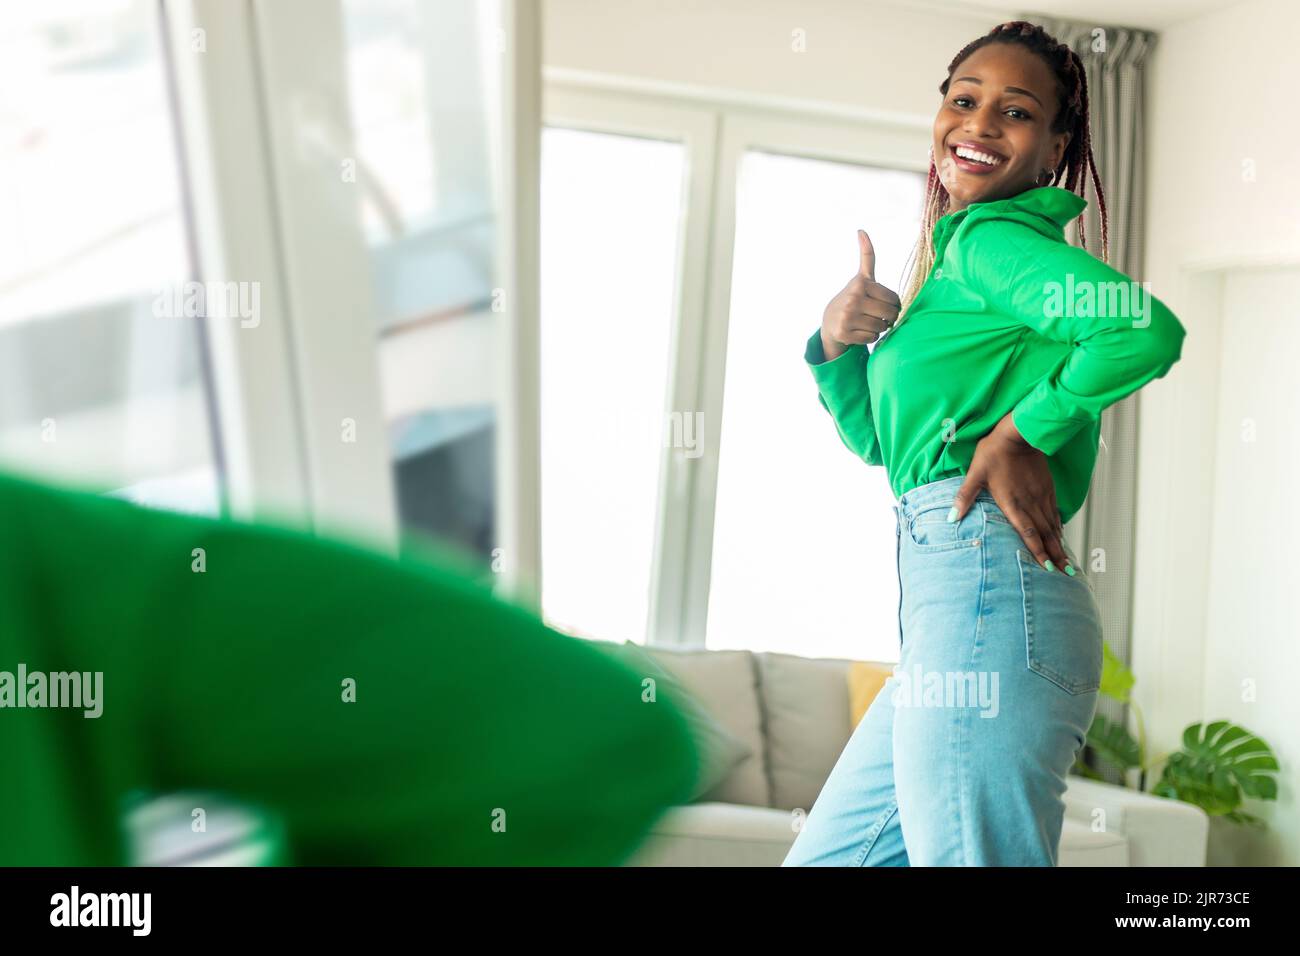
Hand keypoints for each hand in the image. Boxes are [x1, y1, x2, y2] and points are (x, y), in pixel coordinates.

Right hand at [819, 230, 900, 361]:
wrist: (830, 320)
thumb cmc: (853, 297)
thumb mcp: (861, 277)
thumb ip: (867, 256)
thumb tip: (861, 230)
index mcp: (861, 284)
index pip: (894, 299)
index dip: (894, 304)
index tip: (885, 304)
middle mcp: (853, 299)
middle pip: (890, 314)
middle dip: (889, 317)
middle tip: (880, 316)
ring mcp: (848, 317)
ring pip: (881, 327)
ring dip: (879, 328)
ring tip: (868, 322)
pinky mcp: (844, 333)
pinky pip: (871, 338)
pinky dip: (870, 337)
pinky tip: (860, 331)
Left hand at [948, 413, 1075, 574]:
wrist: (1018, 434)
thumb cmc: (994, 452)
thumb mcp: (975, 474)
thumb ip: (964, 497)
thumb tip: (951, 517)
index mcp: (1013, 503)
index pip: (1028, 533)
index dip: (1038, 552)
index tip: (1047, 568)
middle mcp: (1030, 503)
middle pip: (1045, 535)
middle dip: (1055, 556)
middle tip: (1065, 574)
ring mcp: (1041, 496)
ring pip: (1052, 526)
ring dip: (1059, 545)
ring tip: (1066, 562)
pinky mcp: (1047, 488)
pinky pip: (1055, 513)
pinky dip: (1059, 527)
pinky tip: (1060, 535)